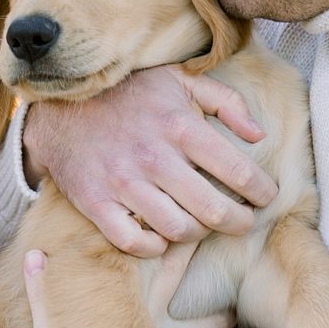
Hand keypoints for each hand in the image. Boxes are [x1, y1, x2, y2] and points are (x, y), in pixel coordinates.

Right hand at [23, 64, 277, 257]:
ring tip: (204, 224)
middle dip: (240, 223)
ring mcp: (123, 183)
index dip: (262, 192)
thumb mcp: (180, 81)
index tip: (265, 197)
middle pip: (214, 211)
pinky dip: (155, 247)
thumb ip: (226, 102)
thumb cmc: (131, 94)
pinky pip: (134, 243)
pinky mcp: (97, 203)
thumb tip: (258, 135)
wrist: (63, 105)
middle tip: (244, 221)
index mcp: (180, 126)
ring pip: (179, 231)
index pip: (239, 171)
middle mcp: (154, 157)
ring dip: (200, 234)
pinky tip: (163, 235)